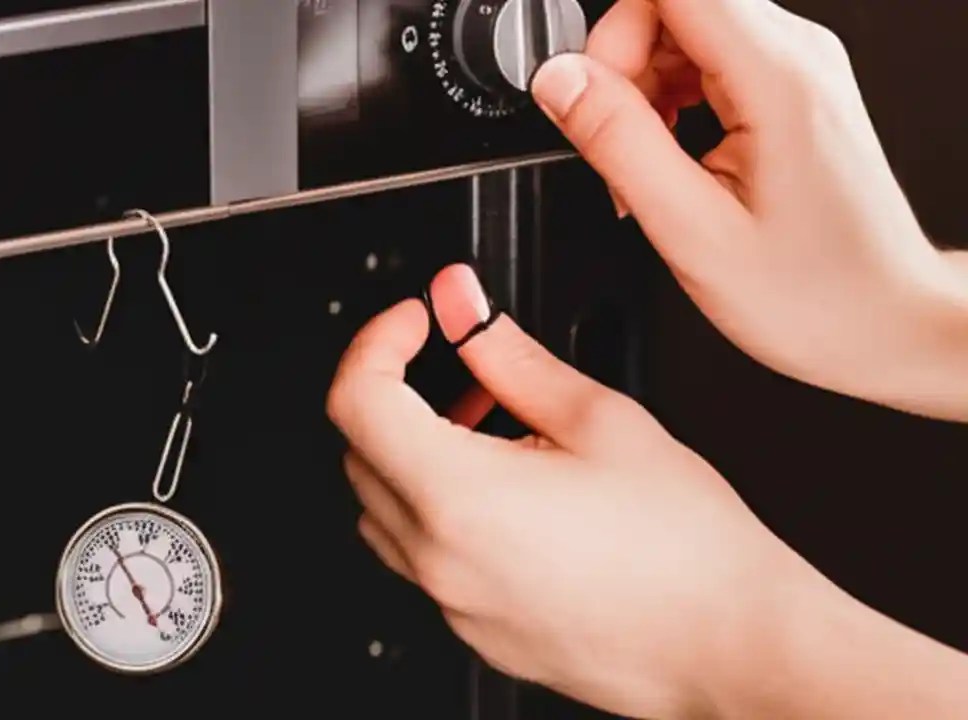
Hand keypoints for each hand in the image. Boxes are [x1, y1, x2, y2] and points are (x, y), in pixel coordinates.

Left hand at [327, 265, 967, 718]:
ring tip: (492, 429)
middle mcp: (438, 559)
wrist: (732, 645)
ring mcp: (451, 604)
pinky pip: (422, 558)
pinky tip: (507, 493)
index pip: (356, 400)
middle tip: (465, 368)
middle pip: (360, 454)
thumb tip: (464, 308)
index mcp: (457, 497)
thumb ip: (511, 355)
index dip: (376, 342)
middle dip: (396, 394)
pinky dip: (438, 511)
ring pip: (383, 510)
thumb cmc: (686, 550)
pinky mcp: (474, 631)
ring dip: (413, 455)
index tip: (412, 322)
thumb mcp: (599, 420)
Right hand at [529, 0, 967, 420]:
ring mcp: (795, 69)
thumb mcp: (691, 229)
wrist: (883, 321)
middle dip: (621, 67)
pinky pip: (704, 63)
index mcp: (779, 78)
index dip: (614, 32)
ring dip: (640, 91)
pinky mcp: (788, 90)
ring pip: (682, 32)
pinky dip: (668, 104)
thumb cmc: (813, 293)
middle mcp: (796, 56)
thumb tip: (559, 79)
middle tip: (614, 144)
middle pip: (672, 4)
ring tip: (643, 167)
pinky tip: (668, 161)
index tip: (591, 94)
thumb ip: (618, 142)